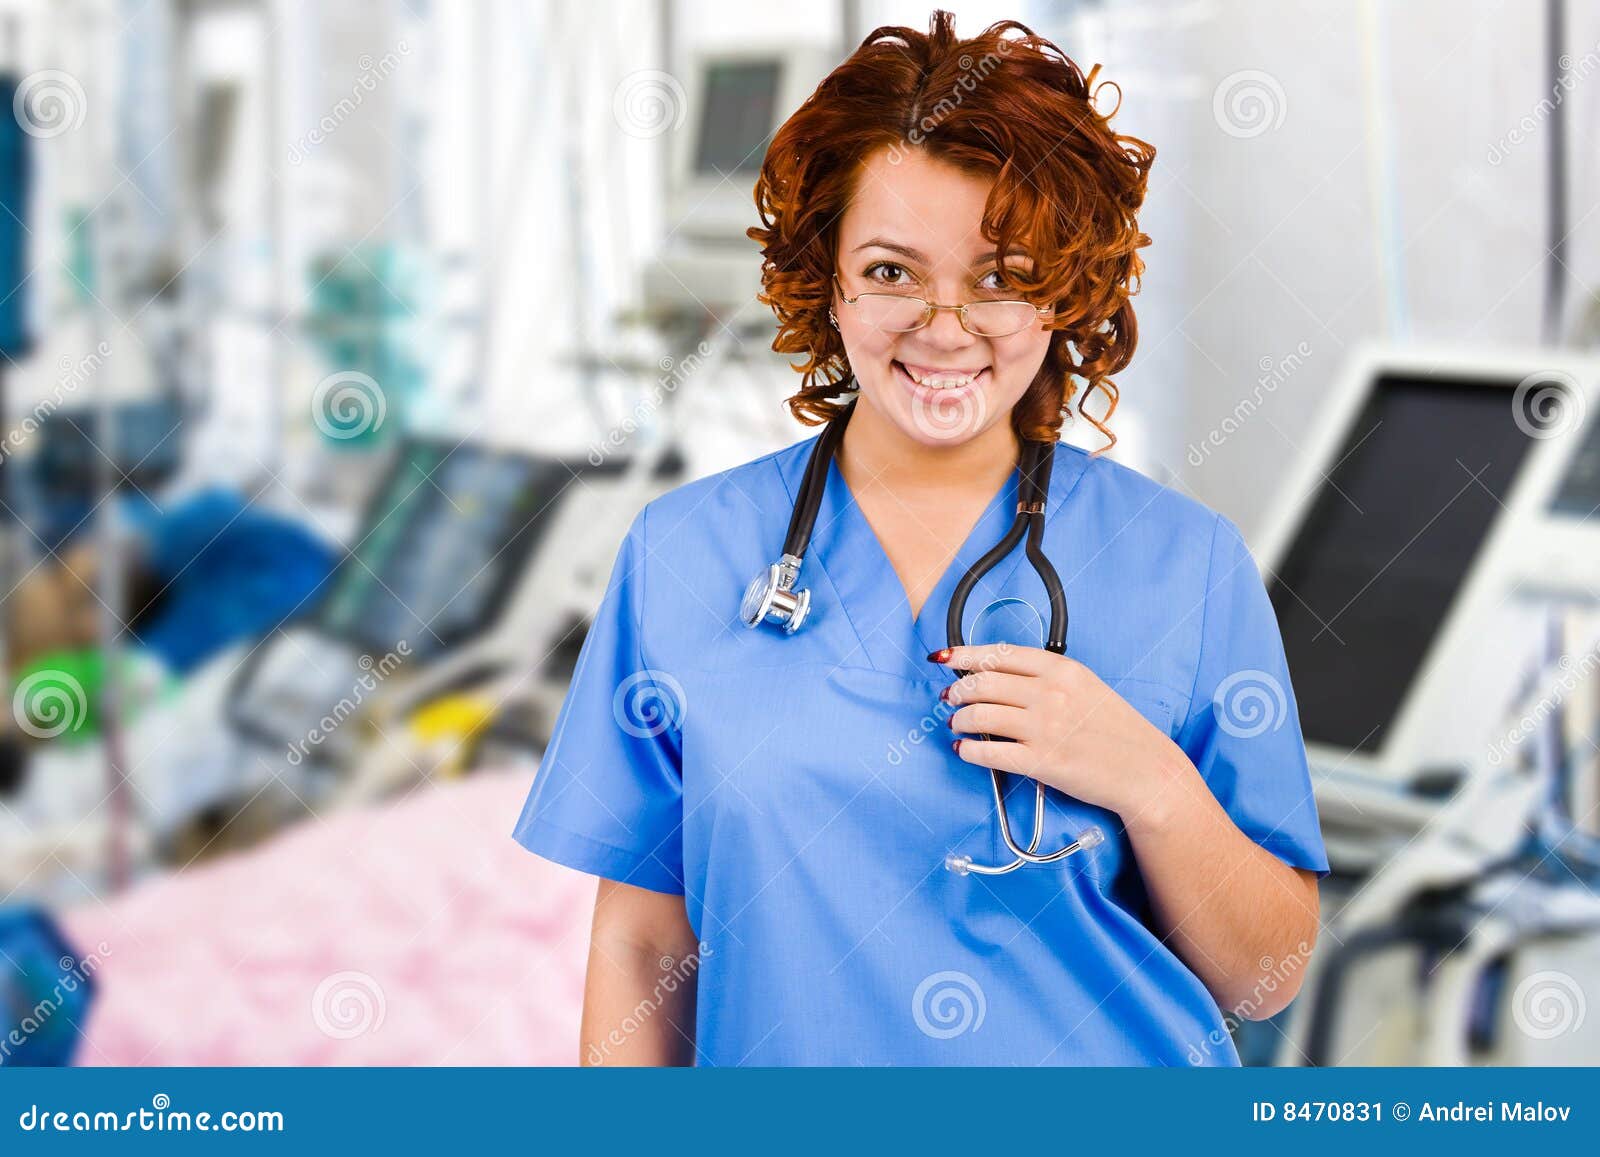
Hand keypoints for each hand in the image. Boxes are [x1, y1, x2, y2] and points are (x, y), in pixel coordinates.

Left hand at [929, 643, 1190, 823]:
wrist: (1146, 770)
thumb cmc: (1116, 729)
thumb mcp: (1085, 686)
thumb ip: (1045, 678)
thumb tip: (997, 677)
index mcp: (1061, 669)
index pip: (997, 654)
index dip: (962, 655)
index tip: (943, 658)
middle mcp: (1049, 693)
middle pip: (981, 683)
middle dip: (956, 690)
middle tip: (949, 698)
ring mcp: (1043, 728)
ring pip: (978, 716)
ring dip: (958, 719)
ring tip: (956, 723)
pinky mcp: (1040, 762)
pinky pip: (986, 753)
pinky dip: (967, 750)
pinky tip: (964, 750)